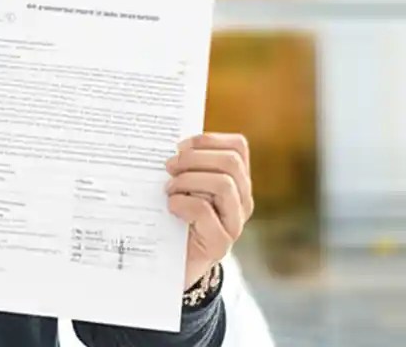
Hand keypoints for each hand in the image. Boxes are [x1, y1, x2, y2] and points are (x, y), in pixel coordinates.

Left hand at [165, 132, 254, 289]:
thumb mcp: (181, 187)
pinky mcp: (220, 244)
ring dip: (188, 180)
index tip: (179, 146)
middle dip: (193, 158)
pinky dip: (183, 203)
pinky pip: (205, 211)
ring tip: (168, 190)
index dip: (207, 140)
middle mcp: (241, 200)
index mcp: (235, 181)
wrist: (171, 265)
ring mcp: (234, 223)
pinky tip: (170, 207)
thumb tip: (164, 142)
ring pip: (224, 184)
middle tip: (168, 167)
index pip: (238, 147)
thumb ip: (182, 167)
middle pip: (231, 162)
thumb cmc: (173, 218)